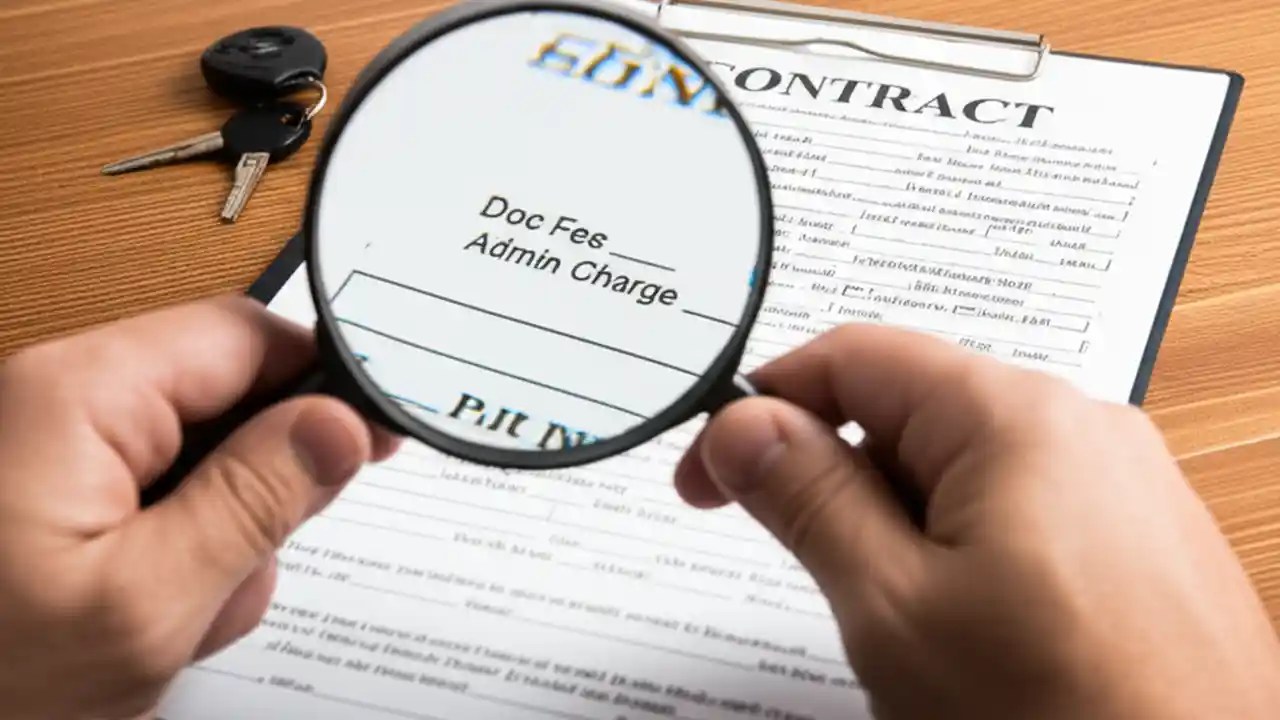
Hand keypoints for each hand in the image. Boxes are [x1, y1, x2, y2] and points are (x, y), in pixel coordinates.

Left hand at [0, 295, 398, 719]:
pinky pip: (170, 500)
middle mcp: (65, 402)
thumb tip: (340, 424)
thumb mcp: (148, 604)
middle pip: (231, 398)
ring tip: (176, 617)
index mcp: (78, 395)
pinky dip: (186, 559)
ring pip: (210, 461)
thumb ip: (255, 502)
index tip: (374, 441)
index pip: (244, 337)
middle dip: (258, 493)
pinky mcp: (65, 491)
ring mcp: (63, 449)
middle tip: (233, 573)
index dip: (323, 384)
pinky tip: (153, 616)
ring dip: (223, 540)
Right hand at [675, 324, 1279, 719]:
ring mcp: (1119, 482)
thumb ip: (807, 499)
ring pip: (958, 470)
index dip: (759, 410)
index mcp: (1017, 416)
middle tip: (817, 573)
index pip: (851, 358)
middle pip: (906, 414)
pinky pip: (1017, 510)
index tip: (708, 476)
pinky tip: (971, 633)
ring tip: (913, 627)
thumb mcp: (892, 608)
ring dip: (900, 529)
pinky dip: (962, 553)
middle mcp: (1081, 427)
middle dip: (839, 482)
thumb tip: (740, 425)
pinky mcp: (1137, 537)